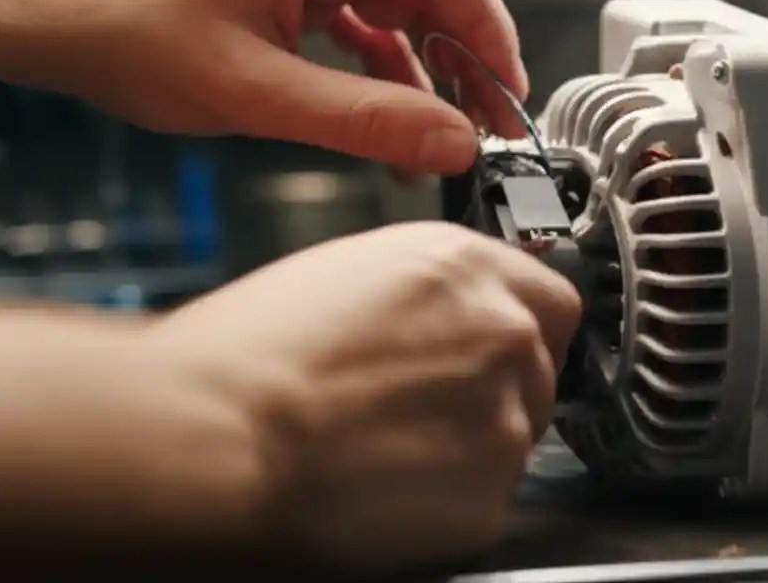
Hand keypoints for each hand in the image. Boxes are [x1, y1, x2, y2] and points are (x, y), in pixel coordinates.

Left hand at [0, 0, 527, 172]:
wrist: (57, 19)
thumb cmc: (126, 30)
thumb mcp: (257, 91)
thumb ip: (366, 120)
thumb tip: (451, 143)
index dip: (487, 28)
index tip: (510, 88)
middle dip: (462, 55)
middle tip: (489, 122)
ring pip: (400, 0)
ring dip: (426, 66)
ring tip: (449, 127)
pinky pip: (364, 12)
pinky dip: (384, 62)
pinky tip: (400, 110)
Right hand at [150, 222, 580, 568]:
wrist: (214, 438)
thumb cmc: (246, 357)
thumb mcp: (347, 274)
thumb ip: (428, 290)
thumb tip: (447, 313)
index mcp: (465, 267)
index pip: (552, 299)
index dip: (520, 328)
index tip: (497, 348)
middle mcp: (502, 334)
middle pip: (538, 368)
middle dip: (494, 388)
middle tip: (421, 408)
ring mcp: (505, 419)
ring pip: (516, 435)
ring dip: (471, 444)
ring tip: (387, 449)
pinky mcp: (489, 498)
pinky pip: (487, 498)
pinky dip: (448, 501)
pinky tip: (386, 488)